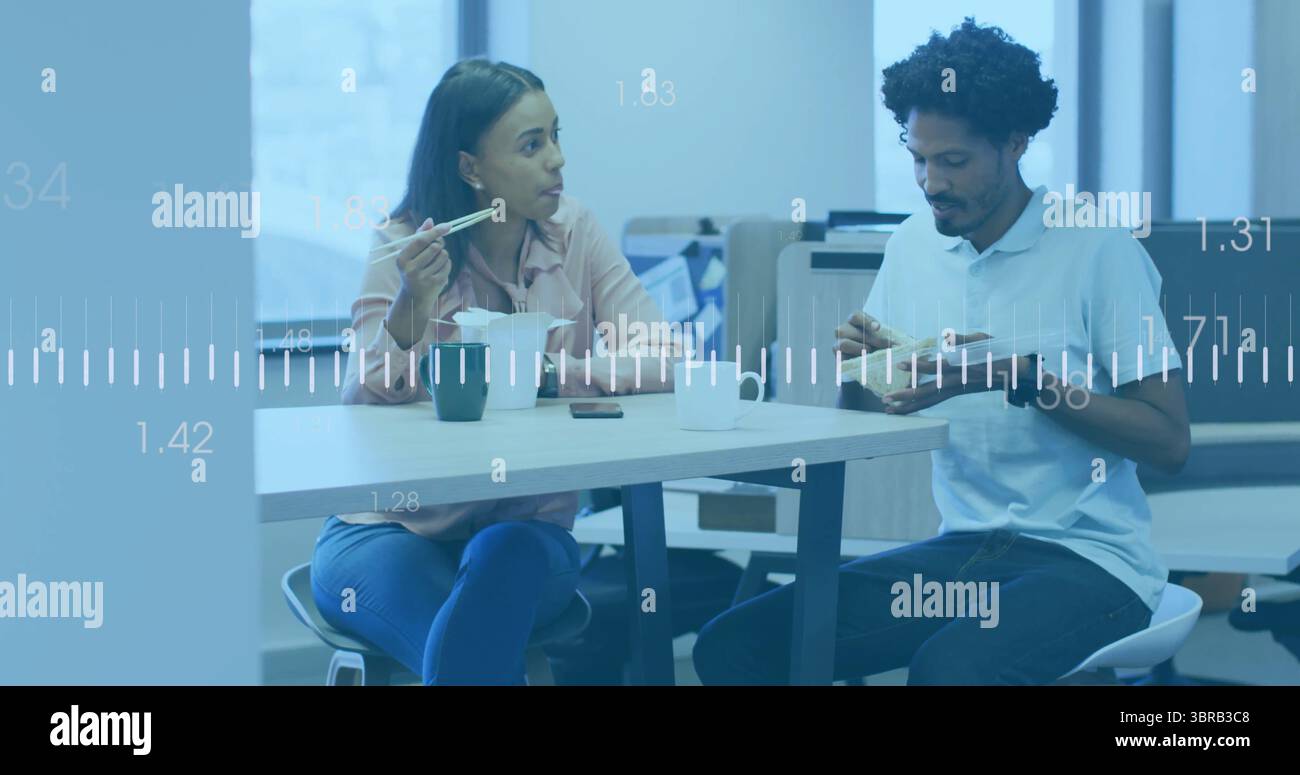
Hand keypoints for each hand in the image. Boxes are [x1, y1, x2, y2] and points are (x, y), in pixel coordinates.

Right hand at [395, 217, 451, 306]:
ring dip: (443, 255)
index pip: (420, 240)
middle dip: (439, 244)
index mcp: (401, 259)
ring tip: (436, 261)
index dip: (435, 231)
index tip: (448, 225)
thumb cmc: (412, 270)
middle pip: (435, 247)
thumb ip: (419, 236)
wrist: (414, 297)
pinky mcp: (435, 284)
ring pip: (444, 255)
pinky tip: (440, 269)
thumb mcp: (410, 254)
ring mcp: (423, 278)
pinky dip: (447, 264)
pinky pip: (448, 265)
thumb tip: (430, 221)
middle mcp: (411, 269)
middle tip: (437, 247)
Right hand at [834, 312, 895, 356]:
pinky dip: (855, 359)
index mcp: (854, 321)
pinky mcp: (839, 358)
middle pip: (849, 330)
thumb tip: (898, 345)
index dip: (866, 321)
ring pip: (843, 344)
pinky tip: (865, 361)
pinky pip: (842, 358)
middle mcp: (843, 330)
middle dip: (869, 339)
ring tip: (870, 352)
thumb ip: (887, 338)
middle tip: (885, 345)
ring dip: (859, 348)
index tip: (878, 328)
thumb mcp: (884, 338)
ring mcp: (838, 344)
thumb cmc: (879, 345)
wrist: (871, 361)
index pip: (855, 316)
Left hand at [883, 332, 1026, 413]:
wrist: (1013, 372)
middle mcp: (956, 382)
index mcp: (961, 368)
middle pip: (928, 392)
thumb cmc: (995, 352)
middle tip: (886, 399)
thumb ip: (962, 339)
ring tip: (889, 410)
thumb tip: (946, 336)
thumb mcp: (981, 341)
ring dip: (908, 406)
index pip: (936, 368)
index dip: (918, 366)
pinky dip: (919, 405)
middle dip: (906, 396)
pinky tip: (906, 408)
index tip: (900, 364)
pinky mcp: (954, 392)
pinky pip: (934, 401)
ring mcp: (954, 389)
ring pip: (929, 401)